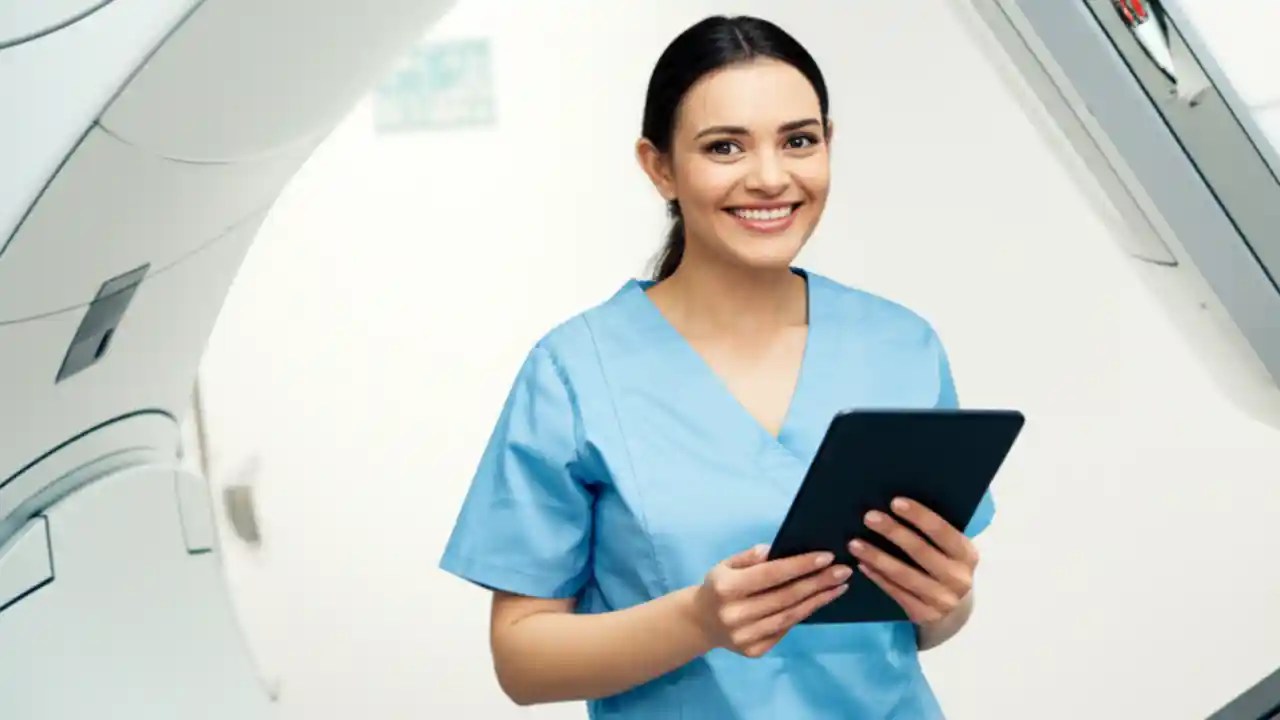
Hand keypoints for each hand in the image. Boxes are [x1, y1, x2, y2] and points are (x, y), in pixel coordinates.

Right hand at [692, 545, 850, 657]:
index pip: (770, 575)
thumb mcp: (726, 564)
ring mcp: (745, 636)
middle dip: (818, 582)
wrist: (701, 622)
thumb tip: (776, 551)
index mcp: (726, 588)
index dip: (800, 566)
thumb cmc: (719, 586)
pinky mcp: (754, 651)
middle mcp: (735, 614)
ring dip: (818, 600)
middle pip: (785, 597)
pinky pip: (785, 630)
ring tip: (839, 587)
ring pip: (790, 616)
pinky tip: (819, 601)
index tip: (826, 557)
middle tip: (843, 571)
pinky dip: (804, 614)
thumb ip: (750, 557)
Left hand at [848, 497, 977, 624]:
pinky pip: (896, 593)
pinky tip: (862, 564)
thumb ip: (934, 534)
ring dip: (877, 557)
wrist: (957, 612)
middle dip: (893, 532)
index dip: (919, 516)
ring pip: (904, 575)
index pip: (942, 531)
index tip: (895, 502)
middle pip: (920, 552)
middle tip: (869, 517)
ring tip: (854, 543)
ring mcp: (942, 600)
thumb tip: (896, 505)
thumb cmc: (947, 567)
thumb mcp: (952, 552)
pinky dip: (877, 577)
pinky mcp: (925, 616)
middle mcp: (958, 578)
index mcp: (966, 555)